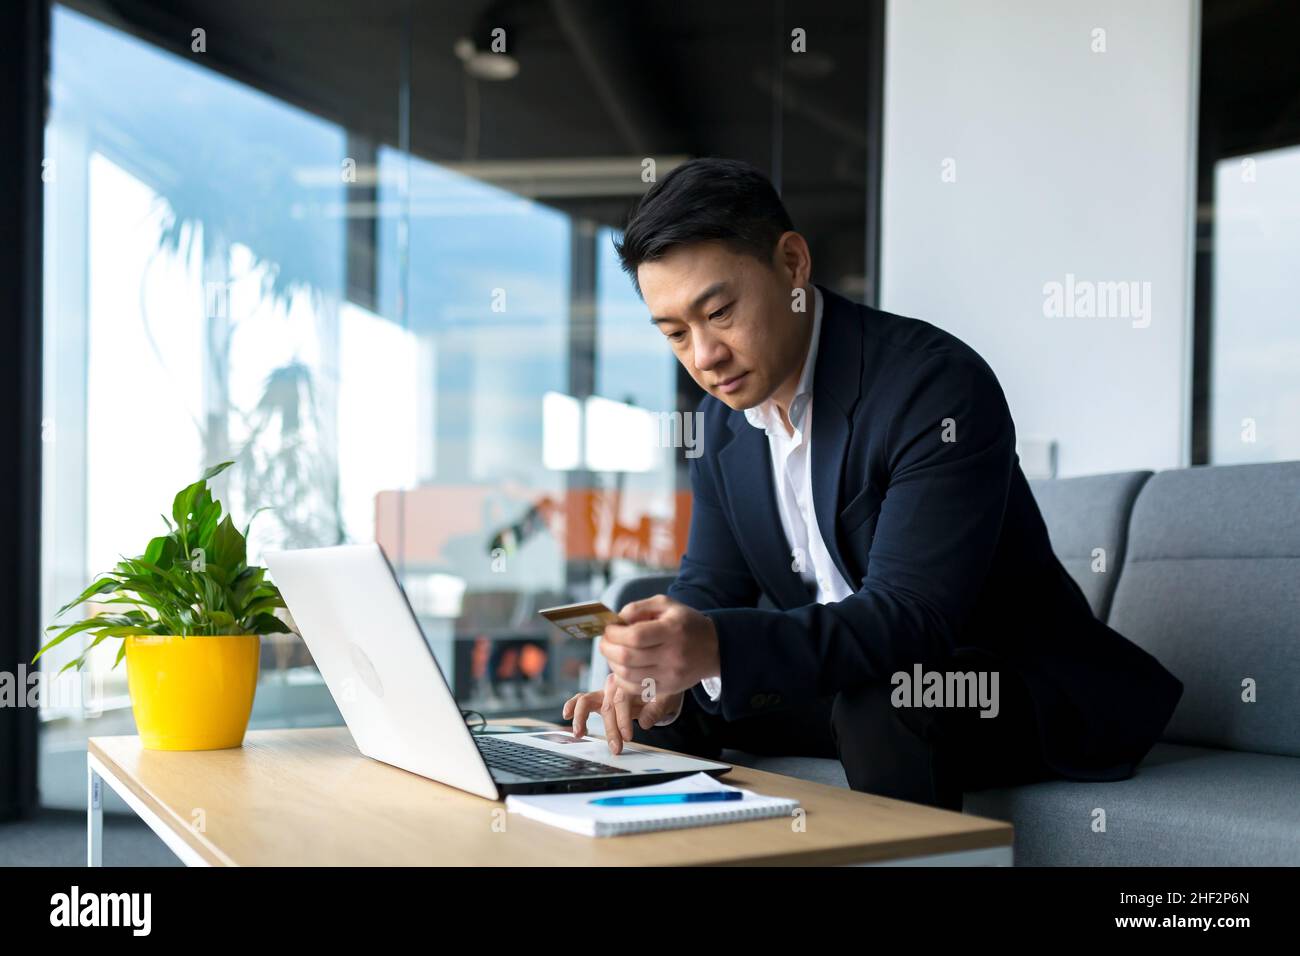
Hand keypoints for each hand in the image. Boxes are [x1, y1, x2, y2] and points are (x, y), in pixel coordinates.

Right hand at [561, 673, 683, 754]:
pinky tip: (567, 715)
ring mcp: (604, 690)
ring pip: (587, 700)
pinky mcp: (598, 698)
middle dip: (610, 730)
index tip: (628, 737)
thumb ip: (657, 708)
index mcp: (631, 680)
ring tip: (579, 733)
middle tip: (616, 748)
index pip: (622, 701)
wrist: (658, 682)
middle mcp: (614, 682)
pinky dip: (572, 706)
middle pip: (608, 707)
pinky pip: (582, 699)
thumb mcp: (667, 696)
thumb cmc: (662, 690)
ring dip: (581, 717)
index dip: (624, 720)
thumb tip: (645, 723)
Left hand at [599, 594, 720, 699]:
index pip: (635, 636)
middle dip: (607, 648)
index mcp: (672, 630)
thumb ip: (638, 608)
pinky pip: (635, 688)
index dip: (614, 633)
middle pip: (627, 657)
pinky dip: (621, 678)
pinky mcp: (667, 689)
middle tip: (605, 640)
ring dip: (611, 663)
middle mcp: (672, 655)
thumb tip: (615, 621)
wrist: (714, 648)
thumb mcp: (666, 605)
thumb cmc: (686, 623)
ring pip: (627, 675)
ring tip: (612, 652)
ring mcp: (670, 676)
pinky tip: (622, 667)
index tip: (609, 628)